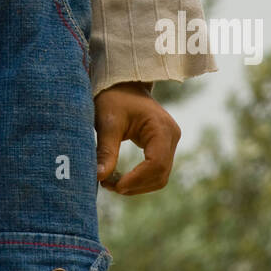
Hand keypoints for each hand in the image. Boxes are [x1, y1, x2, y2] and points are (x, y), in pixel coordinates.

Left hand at [93, 81, 179, 195]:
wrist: (121, 84)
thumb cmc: (113, 98)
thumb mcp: (107, 123)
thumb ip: (105, 150)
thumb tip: (99, 177)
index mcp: (161, 127)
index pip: (156, 163)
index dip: (137, 179)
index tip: (115, 186)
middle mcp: (171, 135)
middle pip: (160, 173)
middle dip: (135, 185)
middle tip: (107, 186)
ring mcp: (169, 141)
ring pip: (160, 176)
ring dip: (137, 185)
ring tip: (111, 183)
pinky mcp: (163, 146)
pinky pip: (156, 170)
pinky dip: (139, 179)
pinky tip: (119, 178)